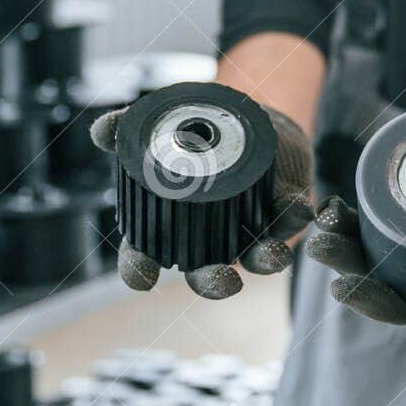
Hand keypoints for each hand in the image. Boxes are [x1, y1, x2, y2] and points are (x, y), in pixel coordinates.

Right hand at [89, 101, 314, 299]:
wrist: (249, 122)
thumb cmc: (195, 136)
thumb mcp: (160, 127)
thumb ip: (127, 130)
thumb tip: (101, 130)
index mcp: (166, 228)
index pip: (143, 258)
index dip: (139, 271)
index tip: (141, 276)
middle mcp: (206, 241)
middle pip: (204, 275)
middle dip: (213, 282)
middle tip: (222, 281)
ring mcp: (246, 233)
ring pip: (254, 258)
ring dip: (265, 260)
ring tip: (274, 255)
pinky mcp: (281, 216)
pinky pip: (289, 222)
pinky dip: (295, 217)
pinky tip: (303, 208)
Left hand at [303, 159, 405, 344]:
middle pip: (396, 305)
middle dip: (369, 298)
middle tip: (346, 286)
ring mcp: (399, 266)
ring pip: (365, 276)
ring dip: (341, 264)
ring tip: (321, 245)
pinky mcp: (377, 239)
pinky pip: (353, 240)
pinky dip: (339, 228)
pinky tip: (328, 211)